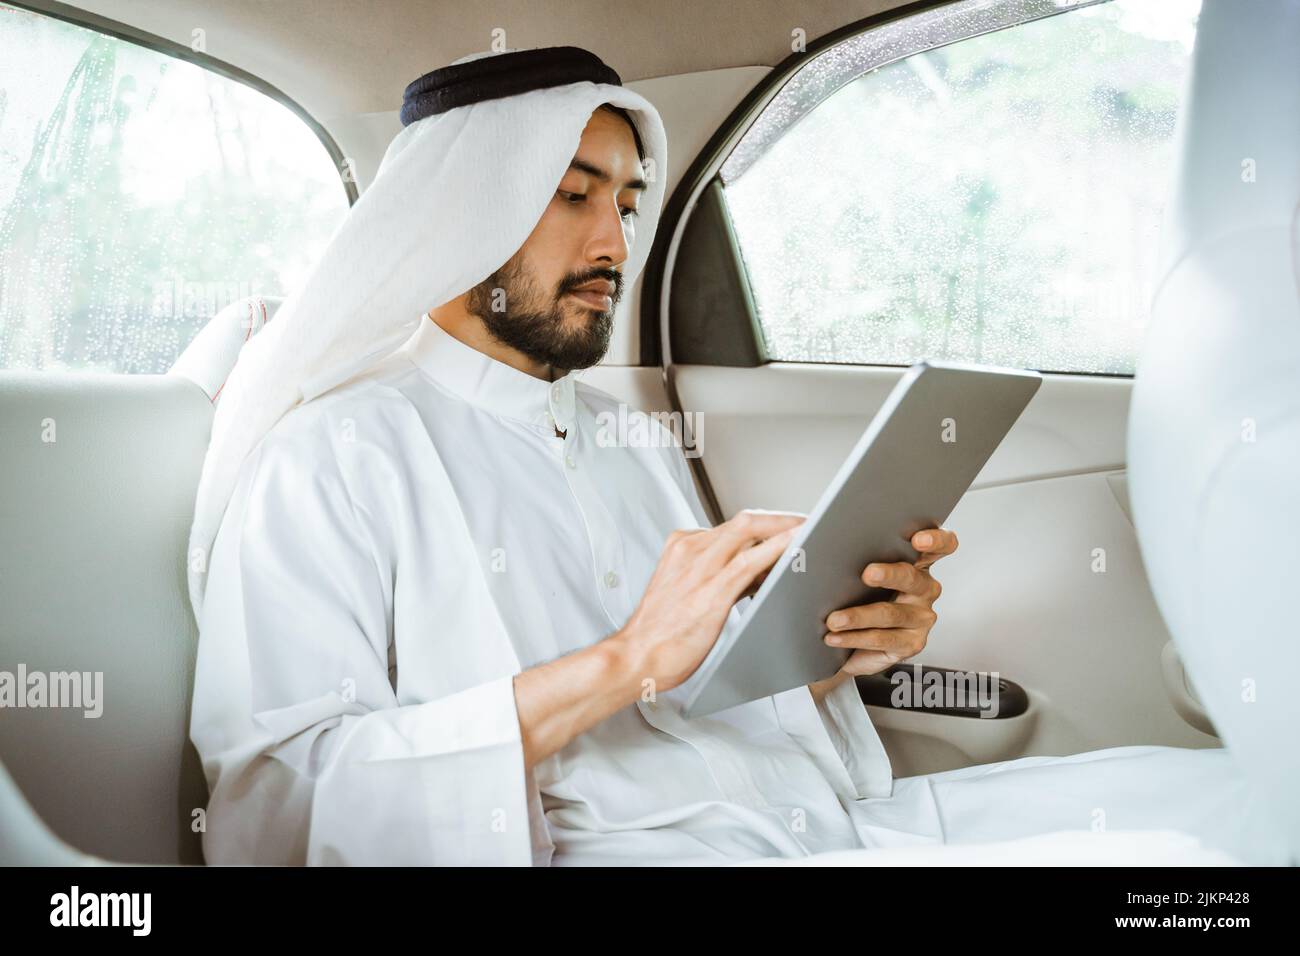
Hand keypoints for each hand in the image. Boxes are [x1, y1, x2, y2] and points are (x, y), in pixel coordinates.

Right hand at [612, 509, 804, 692]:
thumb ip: (718, 576)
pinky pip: (752, 560)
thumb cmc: (661, 633)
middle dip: (782, 518)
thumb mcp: (686, 592)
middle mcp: (691, 548)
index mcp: (683, 546)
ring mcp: (701, 566)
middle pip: (746, 520)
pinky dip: (778, 548)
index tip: (787, 527)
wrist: (635, 656)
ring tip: (814, 530)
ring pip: (751, 530)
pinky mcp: (713, 590)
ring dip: (786, 527)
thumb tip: (757, 574)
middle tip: (809, 523)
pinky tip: (797, 547)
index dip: (766, 524)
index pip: (733, 526)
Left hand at [808, 527, 958, 700]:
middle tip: (867, 574)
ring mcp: (920, 618)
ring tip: (833, 619)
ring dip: (858, 616)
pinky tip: (835, 637)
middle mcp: (924, 588)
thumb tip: (809, 530)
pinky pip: (882, 639)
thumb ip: (841, 545)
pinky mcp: (910, 644)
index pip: (941, 545)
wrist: (845, 639)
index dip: (935, 540)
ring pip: (890, 613)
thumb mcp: (846, 566)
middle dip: (889, 574)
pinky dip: (854, 637)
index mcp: (916, 561)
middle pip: (911, 577)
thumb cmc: (850, 593)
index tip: (918, 540)